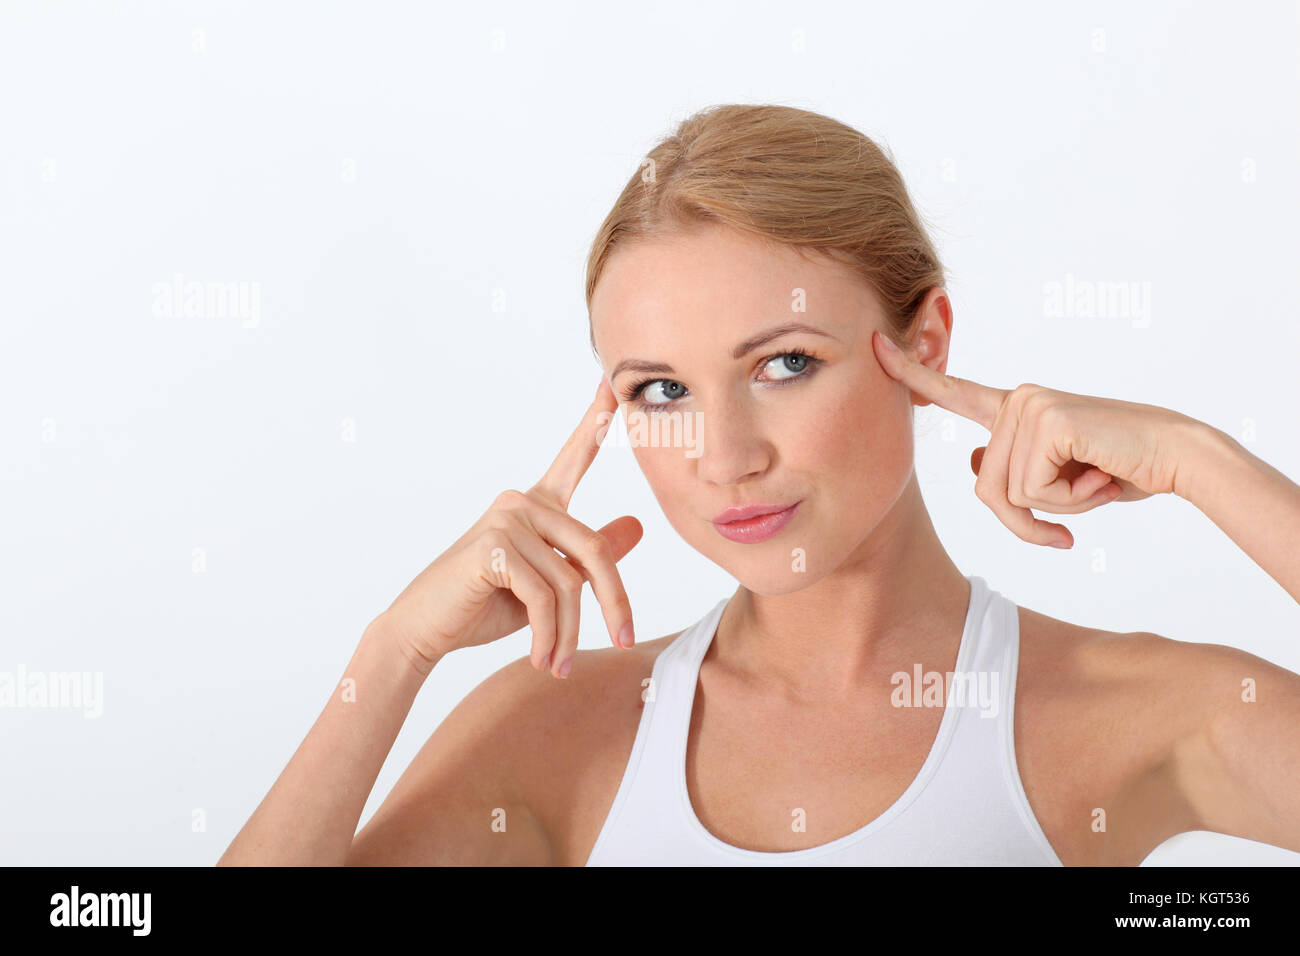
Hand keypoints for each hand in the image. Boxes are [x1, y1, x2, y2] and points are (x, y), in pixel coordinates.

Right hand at [375, 376, 642, 676]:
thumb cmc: (483, 605)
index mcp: (537, 505)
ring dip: (569, 633)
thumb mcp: (547, 583)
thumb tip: (637, 526)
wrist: (424, 630)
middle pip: (595, 551)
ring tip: (557, 663)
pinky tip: (541, 658)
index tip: (613, 387)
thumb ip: (587, 557)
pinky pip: (545, 596)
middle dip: (615, 602)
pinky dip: (549, 635)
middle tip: (622, 641)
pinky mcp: (493, 546)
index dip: (595, 422)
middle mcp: (522, 502)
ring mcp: (507, 520)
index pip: (574, 458)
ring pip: (570, 583)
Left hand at [873, 330, 1194, 548]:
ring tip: (1093, 481)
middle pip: (986, 490)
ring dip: (1055, 510)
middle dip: (1028, 519)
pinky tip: (1099, 477)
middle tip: (1079, 504)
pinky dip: (1070, 503)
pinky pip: (1033, 493)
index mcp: (1014, 409)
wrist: (1174, 457)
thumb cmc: (1115, 468)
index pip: (953, 392)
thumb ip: (1010, 472)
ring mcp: (1030, 407)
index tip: (873, 346)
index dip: (911, 375)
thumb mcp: (1054, 477)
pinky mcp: (1047, 422)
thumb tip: (977, 461)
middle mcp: (1017, 400)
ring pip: (1008, 497)